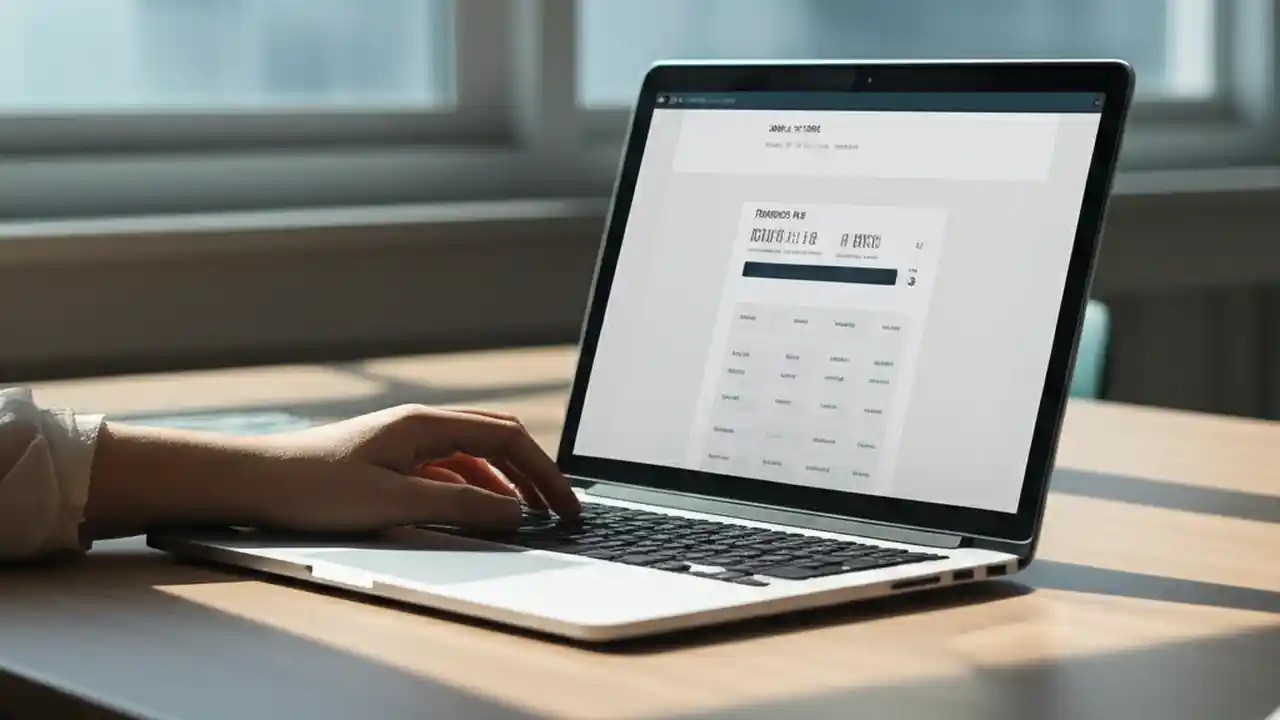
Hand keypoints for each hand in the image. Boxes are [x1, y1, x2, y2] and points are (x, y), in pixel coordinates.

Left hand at [266, 404, 581, 528]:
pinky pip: (450, 471)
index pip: (508, 439)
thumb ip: (459, 507)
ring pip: (475, 457)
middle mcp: (421, 426)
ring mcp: (407, 442)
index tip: (567, 506)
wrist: (253, 481)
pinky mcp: (392, 462)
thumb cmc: (314, 487)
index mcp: (426, 424)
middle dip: (535, 476)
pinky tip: (479, 514)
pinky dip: (475, 491)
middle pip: (498, 442)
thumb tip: (515, 513)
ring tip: (528, 517)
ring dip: (507, 485)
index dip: (545, 473)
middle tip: (561, 512)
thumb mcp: (394, 502)